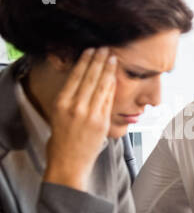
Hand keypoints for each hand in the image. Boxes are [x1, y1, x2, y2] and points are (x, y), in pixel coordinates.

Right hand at [43, 47, 115, 191]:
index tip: (91, 51)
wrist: (68, 163)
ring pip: (100, 87)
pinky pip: (108, 100)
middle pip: (89, 78)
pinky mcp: (101, 123)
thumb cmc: (62, 141)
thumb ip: (71, 101)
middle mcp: (74, 106)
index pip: (75, 77)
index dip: (85, 62)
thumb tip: (83, 85)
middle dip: (99, 61)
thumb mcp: (59, 115)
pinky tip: (115, 77)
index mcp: (61, 103)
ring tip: (112, 58)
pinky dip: (112, 87)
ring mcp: (88, 114)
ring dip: (107, 70)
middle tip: (106, 48)